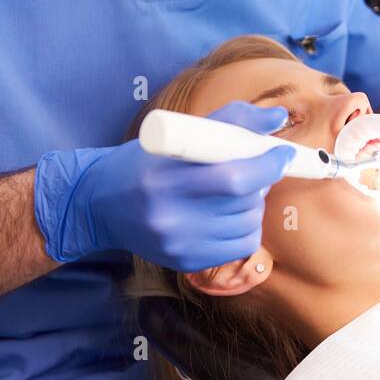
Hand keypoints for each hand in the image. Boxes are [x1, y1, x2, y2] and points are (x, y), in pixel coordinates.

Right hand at [34, 102, 294, 270]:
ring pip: (249, 224)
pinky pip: (242, 246)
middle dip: (260, 181)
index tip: (280, 153)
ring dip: (254, 204)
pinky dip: (246, 227)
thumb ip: (231, 121)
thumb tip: (277, 117)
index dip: (266, 165)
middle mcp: (170, 217)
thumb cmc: (143, 162)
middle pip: (245, 201)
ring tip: (233, 192)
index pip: (233, 178)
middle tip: (251, 168)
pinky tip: (227, 214)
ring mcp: (179, 244)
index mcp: (164, 178)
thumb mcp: (178, 133)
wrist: (100, 204)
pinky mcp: (187, 262)